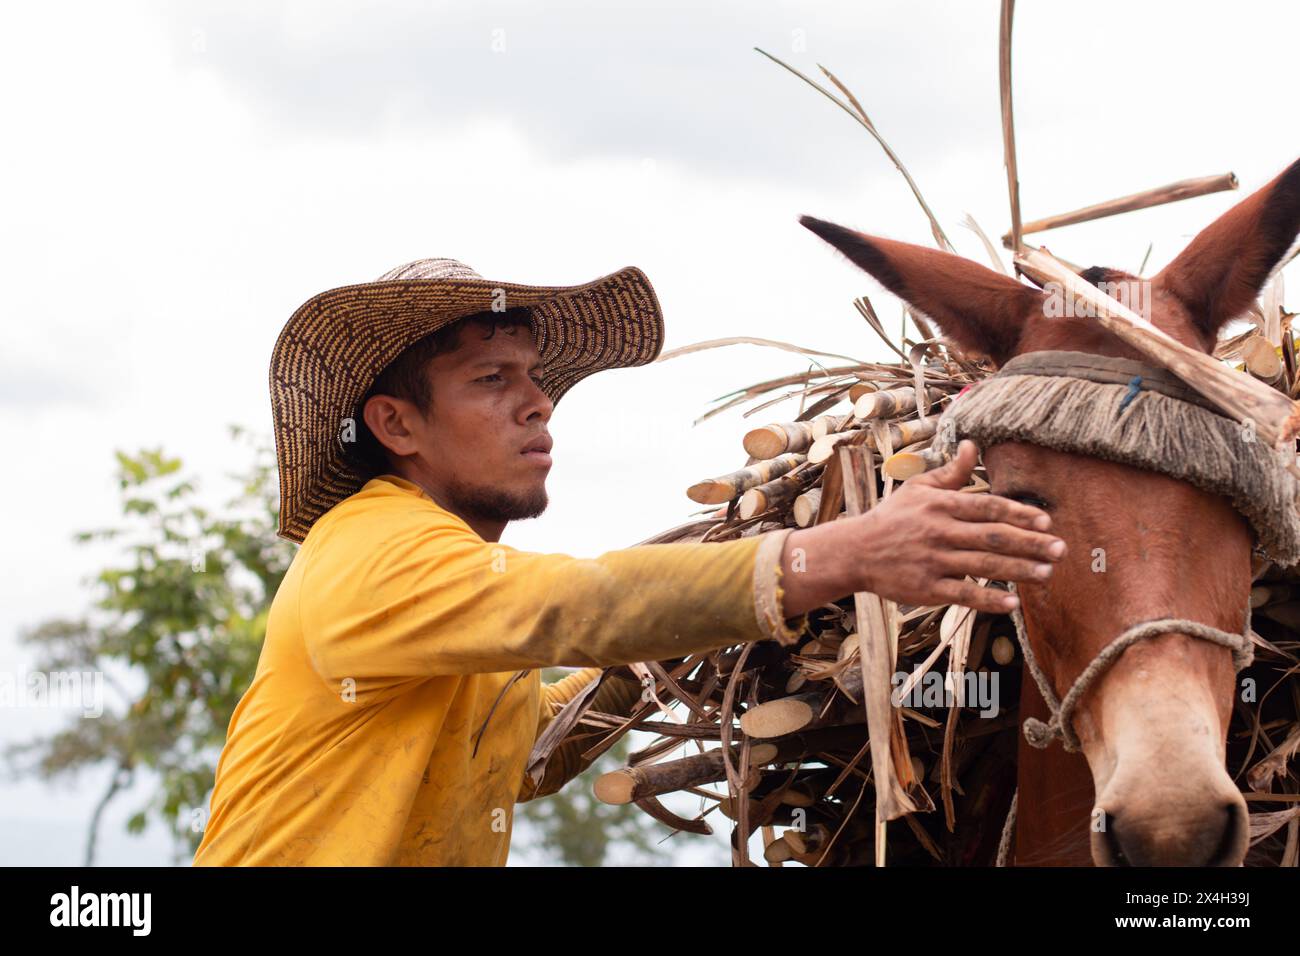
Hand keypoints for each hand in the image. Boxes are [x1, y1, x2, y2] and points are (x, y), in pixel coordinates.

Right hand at [855, 440, 1064, 612]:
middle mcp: (939, 531)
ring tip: (1047, 573)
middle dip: (1031, 543)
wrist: (855, 552)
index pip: (987, 507)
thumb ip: (950, 472)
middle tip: (1061, 549)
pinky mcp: (926, 588)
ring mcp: (933, 561)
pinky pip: (963, 593)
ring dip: (1019, 570)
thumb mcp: (918, 488)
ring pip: (983, 565)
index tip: (1046, 522)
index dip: (1019, 514)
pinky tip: (1013, 603)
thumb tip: (972, 445)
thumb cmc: (891, 518)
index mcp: (940, 505)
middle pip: (993, 536)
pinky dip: (989, 599)